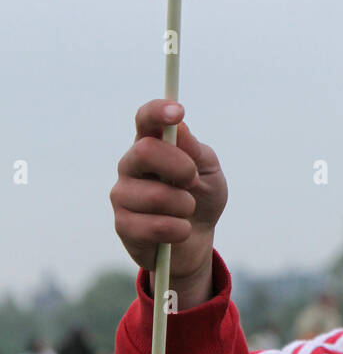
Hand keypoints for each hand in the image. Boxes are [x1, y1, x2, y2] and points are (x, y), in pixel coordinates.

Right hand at [111, 100, 228, 287]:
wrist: (195, 241)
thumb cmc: (201, 198)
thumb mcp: (210, 172)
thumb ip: (196, 152)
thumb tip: (180, 129)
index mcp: (152, 144)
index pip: (145, 119)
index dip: (157, 111)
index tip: (178, 112)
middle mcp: (131, 166)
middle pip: (144, 151)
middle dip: (179, 166)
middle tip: (193, 179)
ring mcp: (122, 195)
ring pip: (154, 194)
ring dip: (184, 204)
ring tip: (187, 211)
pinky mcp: (123, 226)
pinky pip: (154, 226)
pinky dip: (178, 229)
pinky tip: (180, 230)